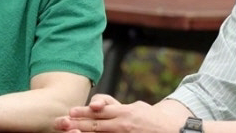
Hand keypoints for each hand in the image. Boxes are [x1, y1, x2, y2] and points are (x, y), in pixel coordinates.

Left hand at [55, 94, 177, 132]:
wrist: (172, 130)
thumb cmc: (153, 119)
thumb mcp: (136, 107)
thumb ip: (119, 107)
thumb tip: (103, 106)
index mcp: (125, 112)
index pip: (100, 111)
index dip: (84, 112)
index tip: (71, 112)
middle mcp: (123, 124)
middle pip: (96, 124)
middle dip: (78, 123)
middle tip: (62, 122)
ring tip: (70, 132)